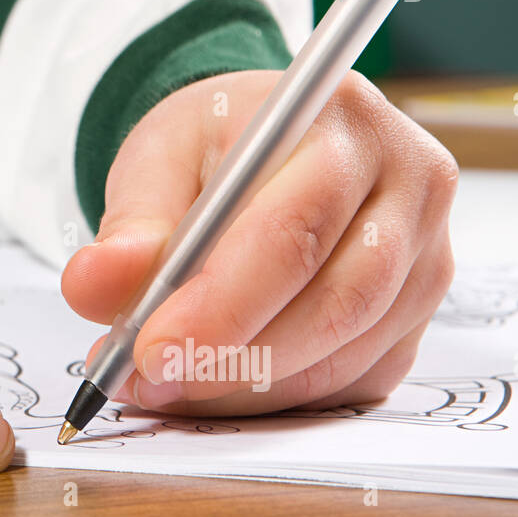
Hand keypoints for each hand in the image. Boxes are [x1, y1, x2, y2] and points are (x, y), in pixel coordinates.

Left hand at [61, 70, 457, 415]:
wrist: (266, 139)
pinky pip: (354, 378)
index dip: (221, 304)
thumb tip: (90, 285)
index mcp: (343, 120)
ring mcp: (427, 253)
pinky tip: (217, 383)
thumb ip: (130, 225)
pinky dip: (278, 396)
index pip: (292, 230)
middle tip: (150, 378)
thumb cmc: (218, 141)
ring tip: (166, 381)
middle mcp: (409, 184)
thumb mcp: (158, 156)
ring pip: (346, 350)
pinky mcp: (418, 312)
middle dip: (233, 356)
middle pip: (337, 300)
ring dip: (249, 384)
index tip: (151, 349)